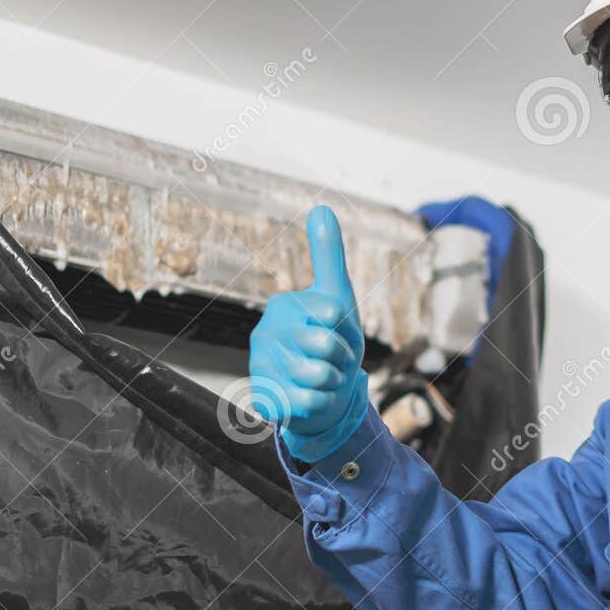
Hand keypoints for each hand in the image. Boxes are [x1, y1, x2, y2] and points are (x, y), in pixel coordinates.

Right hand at [249, 205, 368, 462]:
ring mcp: (262, 369)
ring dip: (334, 381)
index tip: (336, 331)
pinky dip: (321, 402)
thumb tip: (322, 207)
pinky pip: (308, 402)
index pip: (332, 314)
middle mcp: (264, 335)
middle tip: (333, 358)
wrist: (322, 390)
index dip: (346, 328)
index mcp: (282, 306)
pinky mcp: (265, 401)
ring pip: (319, 376)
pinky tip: (313, 397)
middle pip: (326, 345)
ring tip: (324, 378)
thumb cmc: (330, 338)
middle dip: (342, 356)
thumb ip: (328, 254)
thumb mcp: (335, 294)